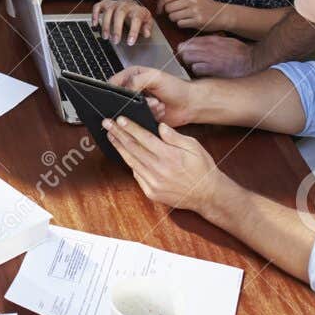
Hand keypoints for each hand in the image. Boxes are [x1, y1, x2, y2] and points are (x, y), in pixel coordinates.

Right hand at [91, 0, 153, 46]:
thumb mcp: (146, 20)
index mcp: (137, 10)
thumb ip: (147, 27)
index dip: (133, 30)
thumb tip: (147, 34)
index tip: (130, 42)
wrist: (129, 2)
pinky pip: (97, 7)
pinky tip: (94, 25)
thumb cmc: (137, 14)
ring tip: (106, 37)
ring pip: (108, 11)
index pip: (136, 19)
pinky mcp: (105, 4)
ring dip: (105, 25)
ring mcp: (114, 4)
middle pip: (120, 13)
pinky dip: (94, 15)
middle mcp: (125, 5)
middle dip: (117, 28)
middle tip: (115, 41)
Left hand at [102, 115, 224, 212]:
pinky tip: (124, 153)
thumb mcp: (194, 146)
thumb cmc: (202, 168)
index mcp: (169, 156)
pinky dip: (130, 162)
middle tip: (107, 124)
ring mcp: (153, 182)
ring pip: (131, 161)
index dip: (130, 127)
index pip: (144, 138)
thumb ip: (175, 137)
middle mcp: (159, 169)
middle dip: (118, 134)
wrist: (206, 194)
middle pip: (133, 148)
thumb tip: (160, 126)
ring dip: (119, 147)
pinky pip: (136, 174)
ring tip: (111, 136)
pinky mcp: (151, 192)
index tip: (120, 119)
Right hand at [109, 65, 199, 128]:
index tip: (124, 95)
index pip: (114, 83)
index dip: (115, 90)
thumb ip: (137, 80)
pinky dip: (150, 116)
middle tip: (148, 100)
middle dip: (134, 102)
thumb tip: (125, 88)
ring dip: (145, 109)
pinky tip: (160, 110)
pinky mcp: (143, 115)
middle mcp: (134, 89)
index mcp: (133, 76)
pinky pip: (138, 120)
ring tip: (157, 103)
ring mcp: (138, 104)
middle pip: (121, 99)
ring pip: (130, 111)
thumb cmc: (176, 87)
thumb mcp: (156, 77)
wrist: (190, 104)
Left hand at [155, 0, 227, 31]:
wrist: (221, 14)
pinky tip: (189, 21)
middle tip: (176, 13)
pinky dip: (182, 24)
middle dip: (169, 13)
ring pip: (172, 17)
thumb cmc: (204, 4)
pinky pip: (180, 24)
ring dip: (175, 19)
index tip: (160, 9)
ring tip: (184, 17)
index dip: (160, 4)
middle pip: (168, 8)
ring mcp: (195, 10)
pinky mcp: (197, 20)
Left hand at [177, 34, 253, 77]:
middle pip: (184, 49)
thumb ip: (212, 41)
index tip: (187, 53)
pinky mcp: (214, 68)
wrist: (252, 59)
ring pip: (187, 58)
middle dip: (184, 56)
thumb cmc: (240, 52)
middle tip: (189, 61)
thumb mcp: (225, 41)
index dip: (185, 48)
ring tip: (195, 66)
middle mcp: (209, 47)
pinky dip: (196, 71)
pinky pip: (196, 68)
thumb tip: (198, 43)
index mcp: (211, 40)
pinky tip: (202, 72)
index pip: (189, 41)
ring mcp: (211, 57)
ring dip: (189, 63)